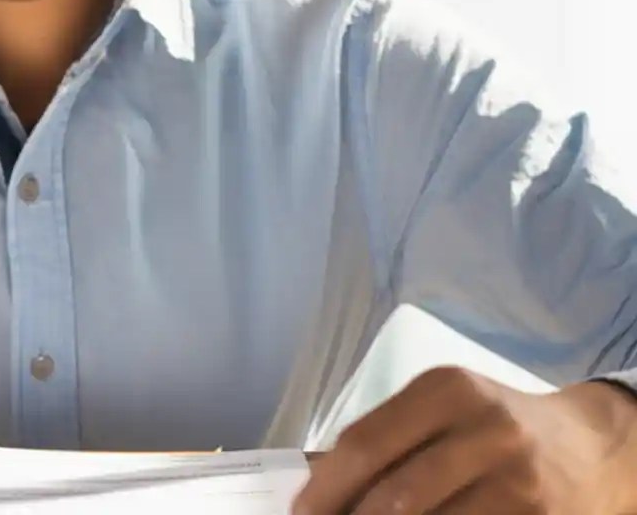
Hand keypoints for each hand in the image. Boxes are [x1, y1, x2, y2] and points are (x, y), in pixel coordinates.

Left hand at [293, 366, 636, 513]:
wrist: (592, 446)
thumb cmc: (494, 428)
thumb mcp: (442, 412)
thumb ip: (384, 439)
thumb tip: (315, 480)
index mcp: (446, 391)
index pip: (366, 443)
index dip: (326, 488)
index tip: (300, 512)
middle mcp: (485, 429)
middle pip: (395, 495)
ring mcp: (518, 479)